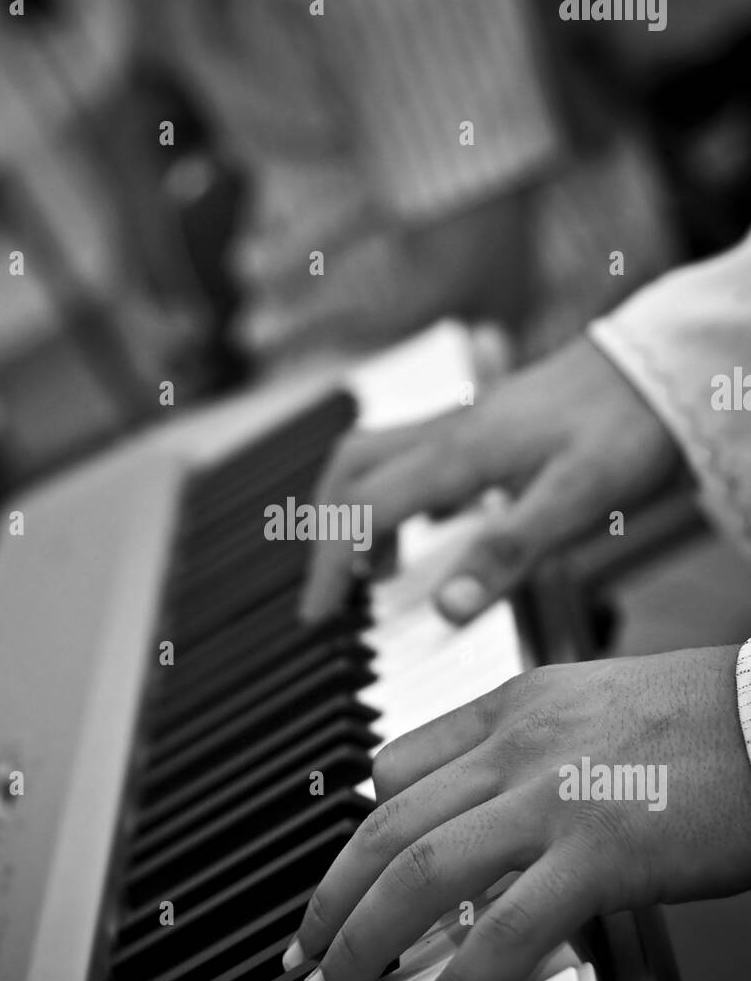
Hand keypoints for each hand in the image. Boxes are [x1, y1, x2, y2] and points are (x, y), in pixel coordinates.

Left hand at [284, 646, 750, 980]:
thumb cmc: (705, 717)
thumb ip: (531, 749)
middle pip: (386, 825)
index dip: (360, 833)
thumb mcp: (593, 703)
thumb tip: (490, 806)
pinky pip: (503, 933)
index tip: (347, 880)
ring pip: (419, 873)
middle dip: (330, 898)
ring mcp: (553, 798)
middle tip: (304, 953)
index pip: (397, 765)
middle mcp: (517, 747)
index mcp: (514, 707)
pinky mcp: (600, 853)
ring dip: (361, 944)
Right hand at [299, 337, 682, 623]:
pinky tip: (429, 520)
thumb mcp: (575, 499)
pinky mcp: (488, 420)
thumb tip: (445, 609)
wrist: (664, 363)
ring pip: (375, 455)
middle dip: (323, 531)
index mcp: (458, 454)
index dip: (329, 566)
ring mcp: (465, 420)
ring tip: (368, 569)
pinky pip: (414, 451)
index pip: (362, 510)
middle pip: (349, 470)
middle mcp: (448, 431)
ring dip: (355, 508)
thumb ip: (506, 553)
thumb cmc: (627, 426)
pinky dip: (398, 489)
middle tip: (328, 591)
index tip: (316, 617)